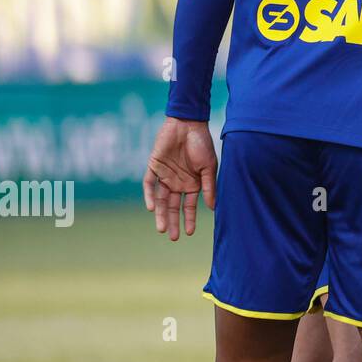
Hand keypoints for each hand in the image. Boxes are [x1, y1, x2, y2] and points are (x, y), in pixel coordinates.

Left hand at [143, 117, 217, 241]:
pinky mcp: (153, 167)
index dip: (188, 219)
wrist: (188, 124)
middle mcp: (177, 182)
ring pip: (160, 199)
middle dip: (172, 221)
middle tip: (172, 237)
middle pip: (173, 206)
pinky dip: (150, 196)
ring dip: (161, 214)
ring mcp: (164, 175)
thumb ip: (209, 187)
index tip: (189, 233)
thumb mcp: (209, 167)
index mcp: (192, 183)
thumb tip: (212, 208)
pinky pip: (149, 184)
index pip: (188, 206)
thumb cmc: (202, 144)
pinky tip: (153, 208)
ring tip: (161, 228)